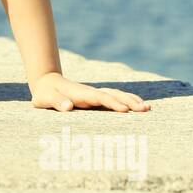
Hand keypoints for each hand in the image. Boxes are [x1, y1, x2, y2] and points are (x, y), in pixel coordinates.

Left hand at [30, 72, 150, 112]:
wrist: (46, 82)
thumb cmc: (45, 94)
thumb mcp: (45, 99)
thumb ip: (56, 102)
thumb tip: (68, 106)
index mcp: (80, 94)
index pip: (99, 98)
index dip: (112, 103)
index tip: (124, 110)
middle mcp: (91, 92)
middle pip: (113, 95)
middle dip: (129, 101)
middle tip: (145, 109)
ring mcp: (95, 94)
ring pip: (117, 95)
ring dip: (132, 100)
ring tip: (148, 108)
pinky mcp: (96, 98)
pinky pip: (115, 98)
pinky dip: (128, 100)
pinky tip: (139, 105)